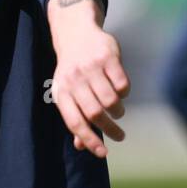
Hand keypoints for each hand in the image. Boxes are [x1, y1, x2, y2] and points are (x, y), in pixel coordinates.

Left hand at [46, 0, 128, 158]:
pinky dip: (125, 93)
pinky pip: (122, 84)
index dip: (89, 140)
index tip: (103, 153)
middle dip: (110, 129)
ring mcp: (91, 67)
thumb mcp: (68, 93)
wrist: (76, 34)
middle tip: (120, 135)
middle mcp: (74, 80)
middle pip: (95, 113)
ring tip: (118, 111)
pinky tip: (121, 92)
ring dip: (118, 111)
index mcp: (61, 92)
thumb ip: (75, 117)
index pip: (75, 122)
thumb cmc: (73, 71)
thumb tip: (82, 146)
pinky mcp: (108, 57)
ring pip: (110, 100)